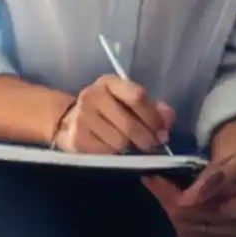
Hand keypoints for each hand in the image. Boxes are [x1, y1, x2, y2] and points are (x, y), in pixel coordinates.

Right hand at [53, 75, 174, 153]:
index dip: (153, 117)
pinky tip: (112, 148)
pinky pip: (107, 152)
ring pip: (119, 140)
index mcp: (108, 83)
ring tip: (128, 145)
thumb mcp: (126, 102)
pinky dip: (114, 154)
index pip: (136, 96)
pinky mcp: (76, 137)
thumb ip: (151, 108)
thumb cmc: (105, 110)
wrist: (67, 121)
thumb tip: (168, 117)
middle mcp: (92, 96)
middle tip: (152, 145)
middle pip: (129, 123)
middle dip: (146, 138)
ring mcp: (82, 117)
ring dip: (129, 147)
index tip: (162, 131)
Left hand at [142, 149, 235, 236]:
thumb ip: (220, 176)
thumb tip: (201, 192)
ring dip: (171, 212)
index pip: (193, 208)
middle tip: (153, 181)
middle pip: (187, 223)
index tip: (153, 176)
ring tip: (162, 192)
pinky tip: (174, 206)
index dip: (169, 194)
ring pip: (186, 233)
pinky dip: (179, 223)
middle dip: (167, 201)